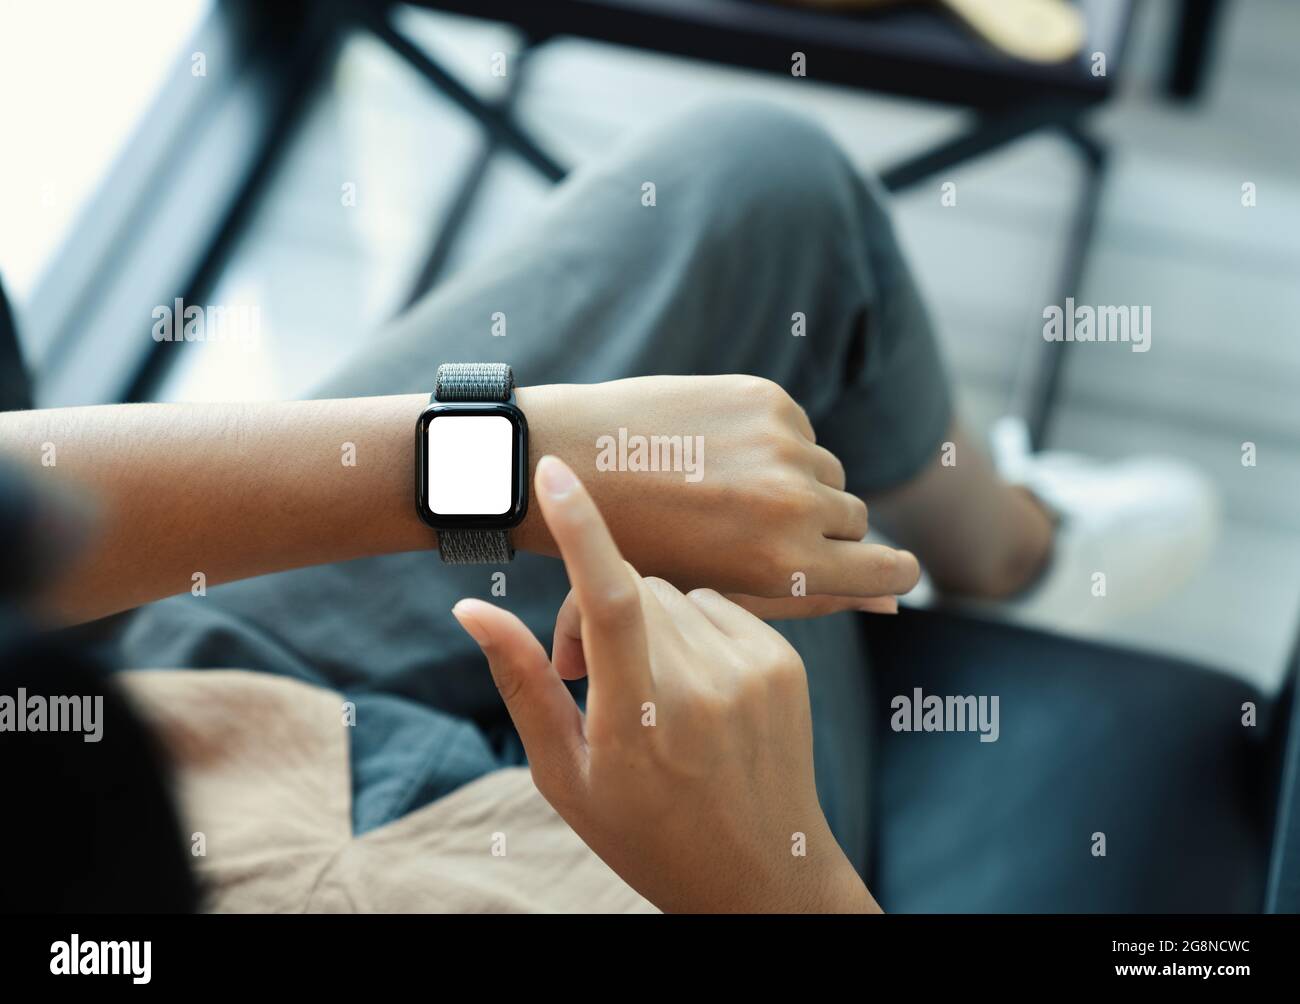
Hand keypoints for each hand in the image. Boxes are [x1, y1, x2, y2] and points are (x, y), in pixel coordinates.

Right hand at [453, 455, 879, 912]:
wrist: (762, 873)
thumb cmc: (645, 832)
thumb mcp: (565, 775)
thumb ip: (523, 683)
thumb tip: (470, 609)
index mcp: (640, 721)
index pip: (609, 600)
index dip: (580, 527)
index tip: (554, 471)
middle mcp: (705, 688)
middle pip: (633, 586)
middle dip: (598, 610)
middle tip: (589, 674)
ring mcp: (753, 670)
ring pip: (674, 591)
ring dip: (648, 618)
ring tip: (651, 687)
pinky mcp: (785, 660)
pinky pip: (717, 603)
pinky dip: (695, 628)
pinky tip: (696, 683)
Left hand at [515, 376, 917, 617]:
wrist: (566, 461)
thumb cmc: (638, 550)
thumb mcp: (720, 594)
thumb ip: (809, 601)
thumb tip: (893, 607)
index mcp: (784, 567)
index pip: (889, 571)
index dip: (890, 572)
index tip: (887, 571)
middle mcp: (795, 504)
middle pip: (855, 519)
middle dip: (824, 528)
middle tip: (761, 532)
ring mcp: (782, 446)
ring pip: (828, 471)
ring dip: (798, 483)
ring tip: (729, 493)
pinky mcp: (766, 399)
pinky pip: (799, 430)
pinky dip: (772, 442)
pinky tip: (715, 454)